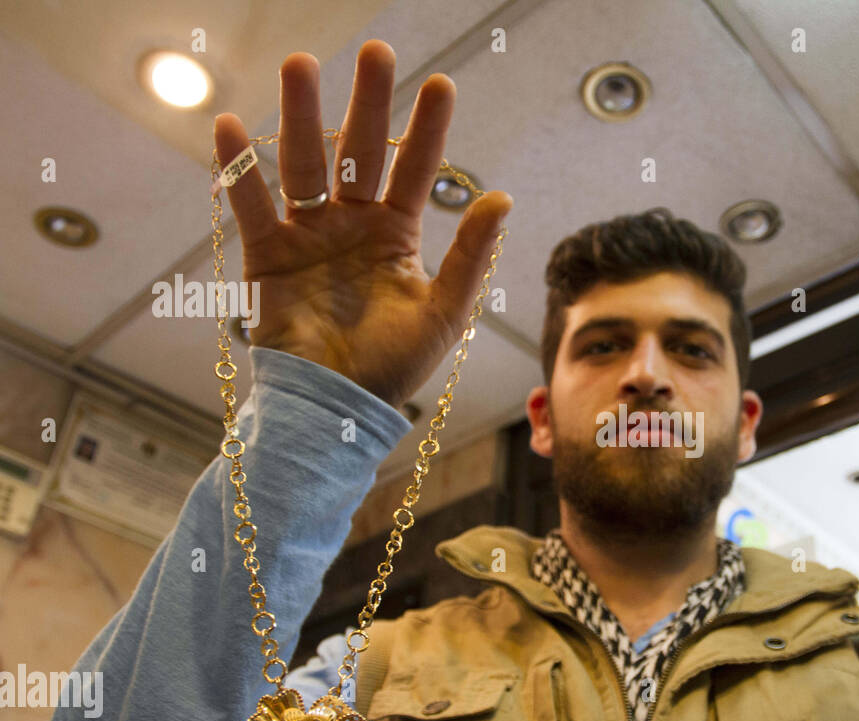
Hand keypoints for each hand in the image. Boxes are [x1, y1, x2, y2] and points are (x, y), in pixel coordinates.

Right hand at [214, 39, 511, 408]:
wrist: (338, 407)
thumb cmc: (395, 366)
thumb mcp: (445, 311)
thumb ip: (471, 254)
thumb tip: (503, 196)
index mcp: (397, 234)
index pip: (415, 169)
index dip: (427, 128)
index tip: (441, 83)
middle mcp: (351, 224)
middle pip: (358, 151)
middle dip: (367, 102)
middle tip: (376, 51)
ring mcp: (308, 235)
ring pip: (304, 164)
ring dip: (300, 116)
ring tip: (299, 66)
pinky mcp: (267, 255)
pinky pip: (251, 205)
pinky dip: (238, 169)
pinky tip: (229, 126)